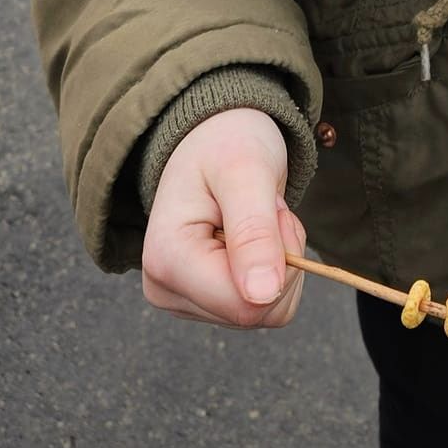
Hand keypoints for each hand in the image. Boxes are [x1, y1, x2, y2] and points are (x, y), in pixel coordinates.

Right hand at [141, 107, 306, 326]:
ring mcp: (184, 299)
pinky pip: (265, 305)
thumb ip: (254, 231)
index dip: (279, 259)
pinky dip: (276, 266)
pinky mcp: (205, 301)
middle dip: (281, 256)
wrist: (214, 137)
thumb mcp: (245, 172)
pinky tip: (254, 232)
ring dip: (280, 258)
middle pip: (257, 310)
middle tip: (263, 206)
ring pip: (266, 310)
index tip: (269, 208)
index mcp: (166, 260)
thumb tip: (263, 295)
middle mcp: (166, 289)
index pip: (244, 304)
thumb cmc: (226, 143)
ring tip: (255, 214)